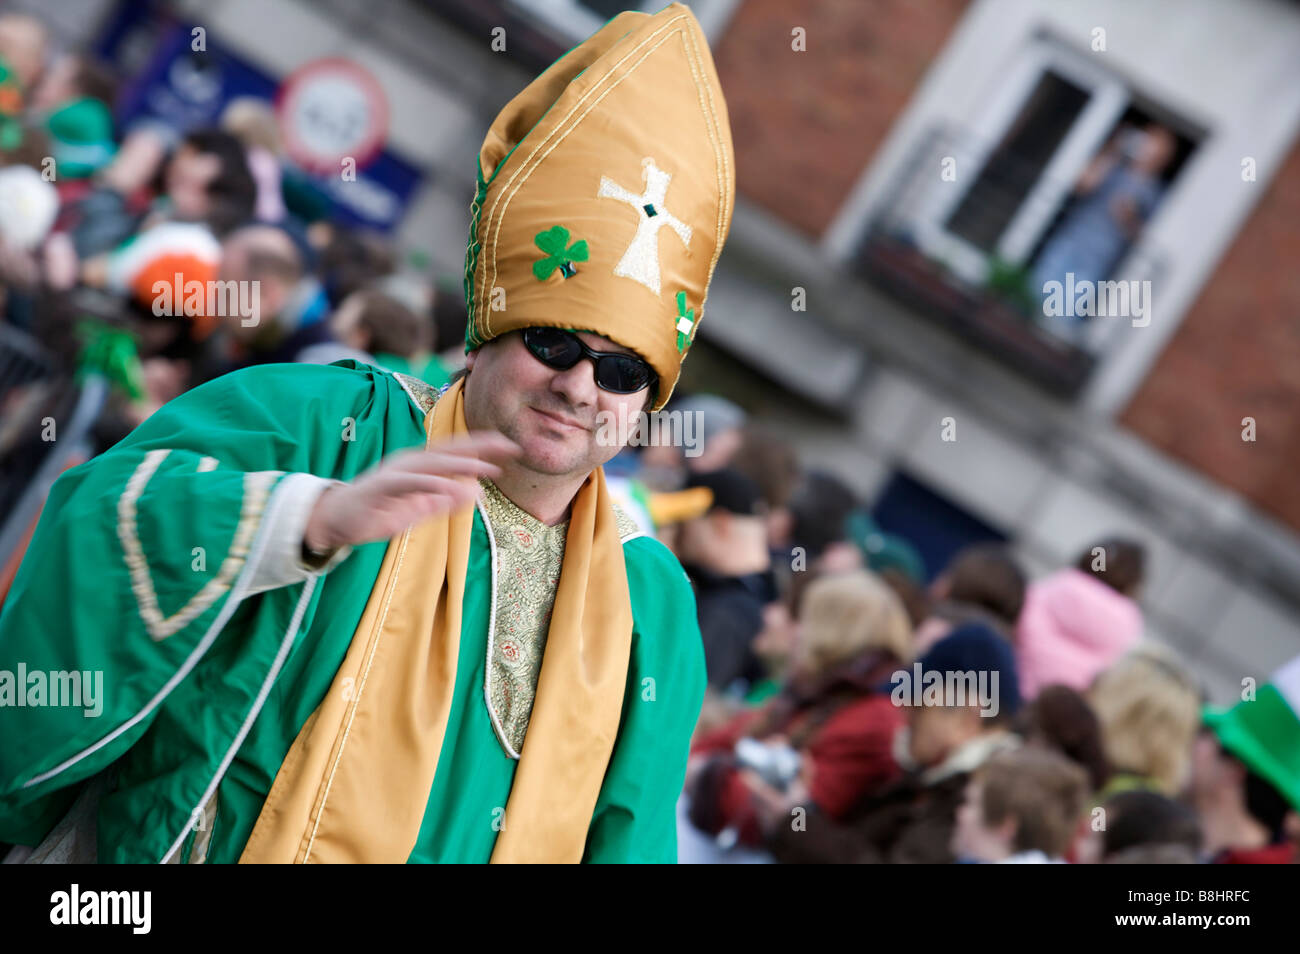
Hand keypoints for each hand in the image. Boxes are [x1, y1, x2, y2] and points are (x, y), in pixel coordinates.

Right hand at [303, 433, 518, 551]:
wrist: (335, 520)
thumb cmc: (377, 513)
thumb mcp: (417, 510)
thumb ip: (443, 502)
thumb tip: (474, 492)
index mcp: (420, 466)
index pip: (457, 453)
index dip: (485, 448)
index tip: (512, 448)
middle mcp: (410, 463)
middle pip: (451, 451)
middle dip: (482, 448)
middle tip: (512, 447)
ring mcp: (396, 472)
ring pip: (435, 463)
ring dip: (464, 464)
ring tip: (492, 468)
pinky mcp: (384, 486)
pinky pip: (413, 483)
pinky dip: (435, 484)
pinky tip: (455, 487)